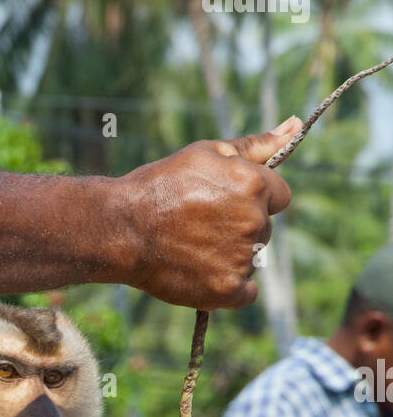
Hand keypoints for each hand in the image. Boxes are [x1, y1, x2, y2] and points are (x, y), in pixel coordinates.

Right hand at [115, 118, 300, 309]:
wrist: (121, 228)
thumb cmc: (160, 185)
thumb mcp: (206, 153)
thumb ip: (256, 145)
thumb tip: (295, 124)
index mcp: (255, 185)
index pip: (280, 197)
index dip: (254, 199)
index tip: (224, 203)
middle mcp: (254, 221)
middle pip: (264, 229)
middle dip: (240, 227)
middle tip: (198, 226)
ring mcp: (242, 257)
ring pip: (252, 259)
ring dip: (232, 256)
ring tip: (193, 248)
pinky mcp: (228, 290)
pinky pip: (246, 292)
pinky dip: (229, 287)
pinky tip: (203, 274)